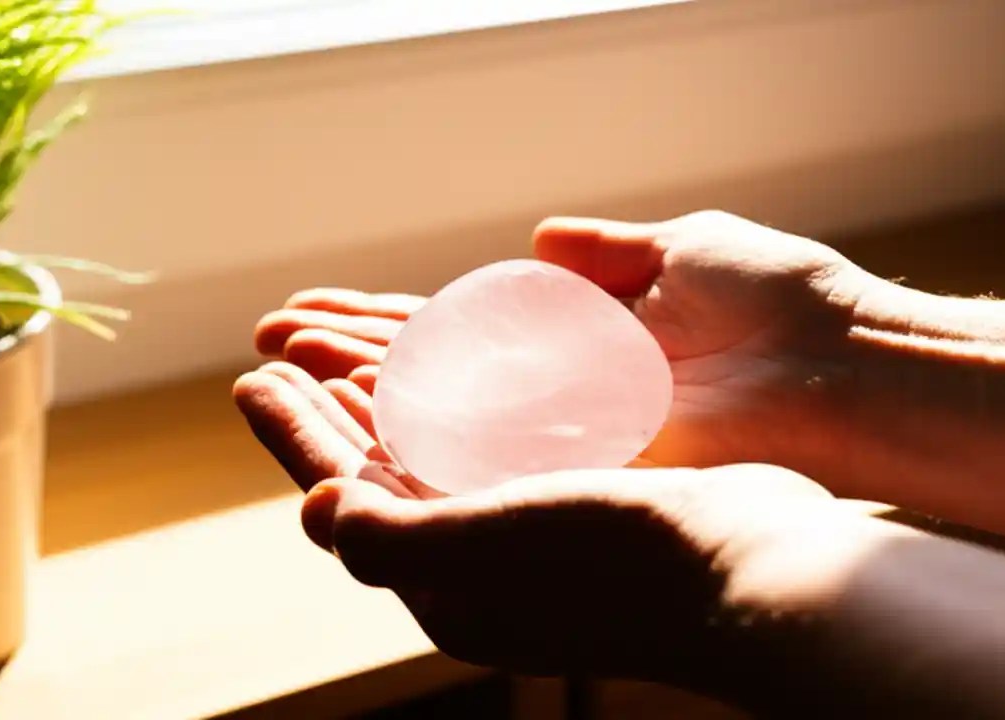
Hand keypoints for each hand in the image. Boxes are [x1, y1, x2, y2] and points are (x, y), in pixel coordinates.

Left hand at [232, 362, 861, 686]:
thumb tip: (317, 510)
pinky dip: (454, 413)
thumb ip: (397, 532)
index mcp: (447, 583)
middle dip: (323, 417)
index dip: (292, 436)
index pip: (345, 497)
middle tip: (277, 355)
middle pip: (378, 477)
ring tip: (343, 362)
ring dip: (381, 410)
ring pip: (430, 462)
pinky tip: (452, 378)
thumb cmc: (625, 559)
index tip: (249, 376)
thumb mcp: (494, 545)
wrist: (756, 574)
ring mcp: (531, 541)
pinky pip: (490, 453)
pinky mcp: (579, 510)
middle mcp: (481, 567)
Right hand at [255, 211, 875, 476]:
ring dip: (352, 386)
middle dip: (346, 355)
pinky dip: (404, 419)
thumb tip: (538, 238)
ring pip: (432, 409)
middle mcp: (554, 390)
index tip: (315, 310)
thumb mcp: (682, 249)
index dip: (381, 320)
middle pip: (427, 373)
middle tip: (268, 340)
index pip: (454, 329)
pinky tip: (341, 402)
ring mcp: (559, 428)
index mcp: (576, 338)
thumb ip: (609, 250)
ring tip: (276, 365)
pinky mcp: (574, 455)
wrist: (841, 360)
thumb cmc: (779, 301)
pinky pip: (471, 440)